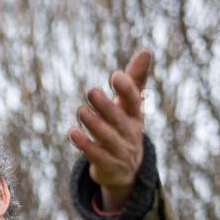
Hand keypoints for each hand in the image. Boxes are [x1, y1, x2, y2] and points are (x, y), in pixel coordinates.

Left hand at [67, 48, 151, 210]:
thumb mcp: (130, 106)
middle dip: (106, 106)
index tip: (115, 75)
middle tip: (91, 91)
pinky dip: (84, 144)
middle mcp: (130, 134)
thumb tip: (146, 50)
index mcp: (136, 117)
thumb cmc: (124, 127)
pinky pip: (95, 155)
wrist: (125, 170)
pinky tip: (72, 132)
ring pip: (106, 137)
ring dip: (93, 124)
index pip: (135, 102)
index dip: (127, 90)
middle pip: (119, 120)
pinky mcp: (107, 166)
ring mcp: (120, 152)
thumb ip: (135, 79)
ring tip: (80, 110)